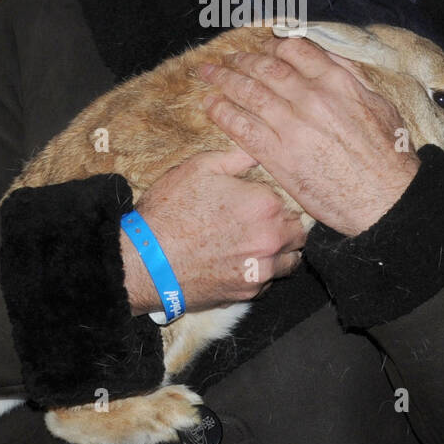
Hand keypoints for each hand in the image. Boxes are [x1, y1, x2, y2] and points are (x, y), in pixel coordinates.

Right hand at [120, 146, 305, 315]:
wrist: (146, 261)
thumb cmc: (170, 211)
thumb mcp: (200, 167)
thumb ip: (238, 157)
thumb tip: (260, 151)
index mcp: (265, 205)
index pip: (292, 202)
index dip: (277, 200)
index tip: (263, 201)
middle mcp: (271, 239)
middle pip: (298, 233)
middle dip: (285, 226)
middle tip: (262, 222)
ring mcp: (261, 270)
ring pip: (289, 260)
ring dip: (280, 251)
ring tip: (256, 244)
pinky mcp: (247, 293)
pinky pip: (268, 282)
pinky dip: (261, 272)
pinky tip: (240, 262)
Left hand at [197, 34, 419, 236]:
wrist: (386, 198)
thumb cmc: (388, 154)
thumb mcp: (379, 103)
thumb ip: (351, 76)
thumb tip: (327, 57)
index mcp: (336, 82)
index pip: (295, 50)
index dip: (273, 46)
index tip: (263, 47)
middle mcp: (310, 98)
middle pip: (265, 68)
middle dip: (242, 60)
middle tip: (228, 58)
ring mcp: (292, 126)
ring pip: (249, 93)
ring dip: (224, 80)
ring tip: (209, 74)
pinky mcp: (278, 156)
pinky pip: (242, 128)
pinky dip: (223, 113)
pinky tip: (211, 105)